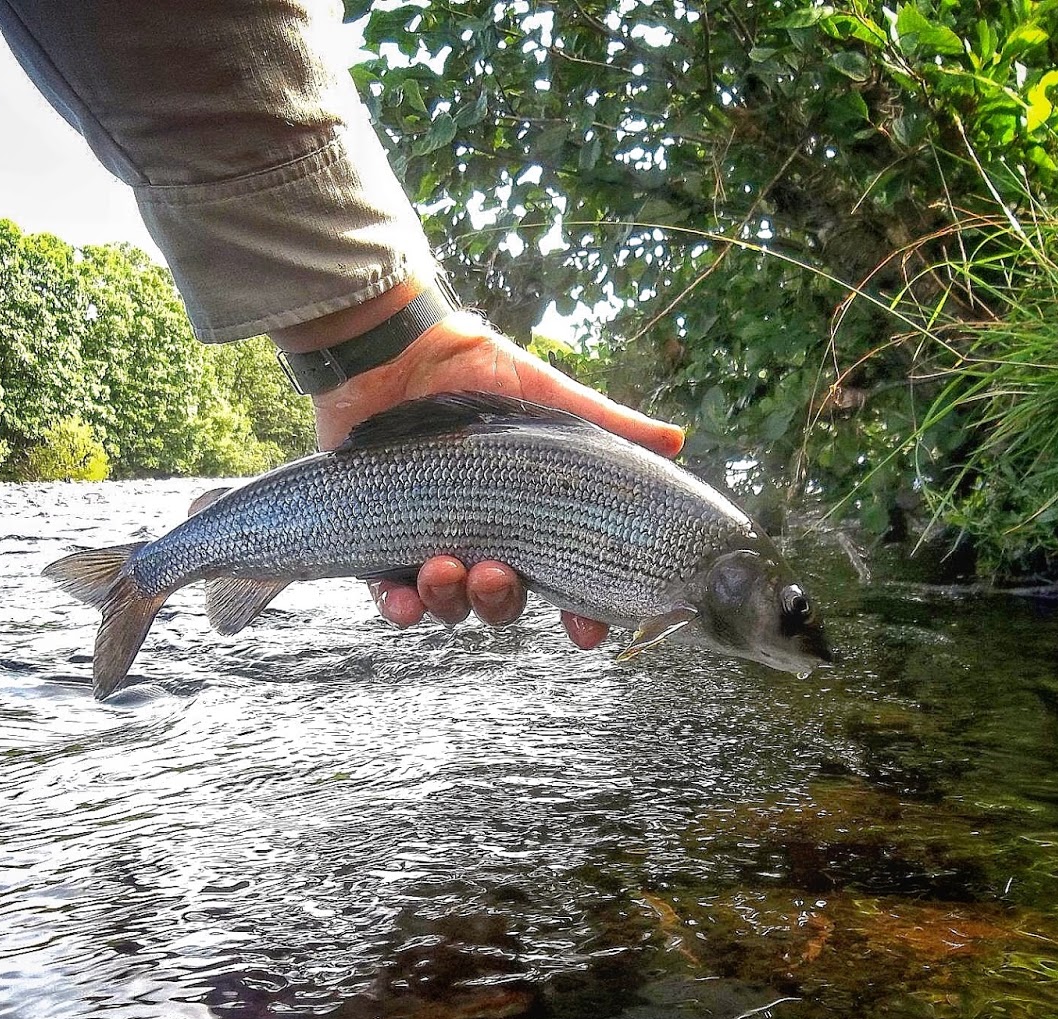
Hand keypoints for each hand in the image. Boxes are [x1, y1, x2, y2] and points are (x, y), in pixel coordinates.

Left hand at [272, 291, 684, 647]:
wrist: (399, 349)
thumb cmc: (478, 370)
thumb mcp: (551, 400)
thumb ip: (609, 425)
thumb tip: (676, 441)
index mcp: (527, 520)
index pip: (561, 581)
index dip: (578, 613)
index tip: (589, 631)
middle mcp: (482, 539)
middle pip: (501, 600)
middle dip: (501, 599)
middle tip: (496, 573)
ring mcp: (431, 542)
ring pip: (449, 603)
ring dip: (451, 600)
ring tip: (445, 568)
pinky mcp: (380, 540)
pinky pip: (391, 594)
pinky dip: (399, 605)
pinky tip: (404, 599)